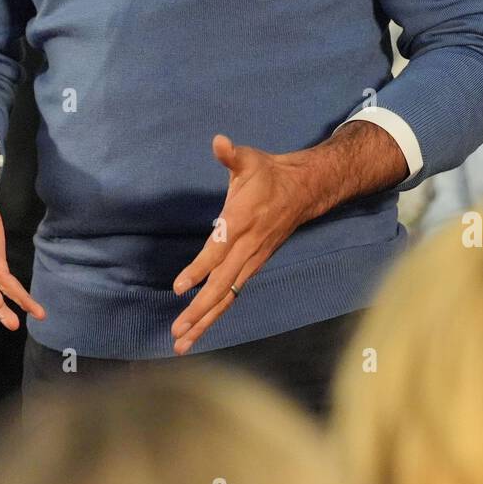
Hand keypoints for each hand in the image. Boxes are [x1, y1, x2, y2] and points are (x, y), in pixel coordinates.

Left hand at [170, 134, 313, 353]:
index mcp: (241, 222)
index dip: (198, 269)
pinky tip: (201, 328)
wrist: (304, 190)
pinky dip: (216, 313)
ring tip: (182, 342)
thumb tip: (218, 141)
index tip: (179, 287)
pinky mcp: (253, 266)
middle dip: (199, 312)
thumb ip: (231, 154)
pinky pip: (232, 294)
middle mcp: (247, 248)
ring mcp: (252, 261)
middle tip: (177, 333)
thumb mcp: (250, 159)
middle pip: (221, 286)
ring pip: (226, 296)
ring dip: (205, 321)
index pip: (217, 250)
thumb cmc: (269, 174)